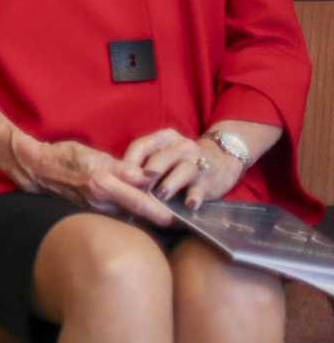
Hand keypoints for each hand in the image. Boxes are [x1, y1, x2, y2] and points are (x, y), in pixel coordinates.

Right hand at [13, 134, 176, 225]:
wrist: (37, 169)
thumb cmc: (66, 156)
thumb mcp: (96, 156)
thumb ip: (125, 168)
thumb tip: (151, 177)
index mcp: (104, 186)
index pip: (143, 205)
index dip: (165, 214)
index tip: (185, 219)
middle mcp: (102, 203)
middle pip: (140, 216)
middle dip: (161, 218)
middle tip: (184, 219)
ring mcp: (97, 211)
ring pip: (130, 217)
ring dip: (148, 217)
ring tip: (169, 216)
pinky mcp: (93, 212)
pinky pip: (118, 215)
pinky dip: (132, 214)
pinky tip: (142, 212)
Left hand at [125, 128, 244, 209]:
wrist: (222, 160)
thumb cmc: (181, 161)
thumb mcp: (163, 155)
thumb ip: (142, 164)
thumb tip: (119, 181)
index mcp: (165, 138)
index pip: (141, 146)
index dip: (129, 163)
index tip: (120, 178)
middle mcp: (182, 147)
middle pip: (159, 159)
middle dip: (146, 175)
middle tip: (135, 189)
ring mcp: (198, 162)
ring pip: (182, 170)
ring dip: (169, 184)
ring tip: (160, 195)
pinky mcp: (210, 180)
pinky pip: (201, 188)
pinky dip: (195, 196)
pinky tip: (189, 204)